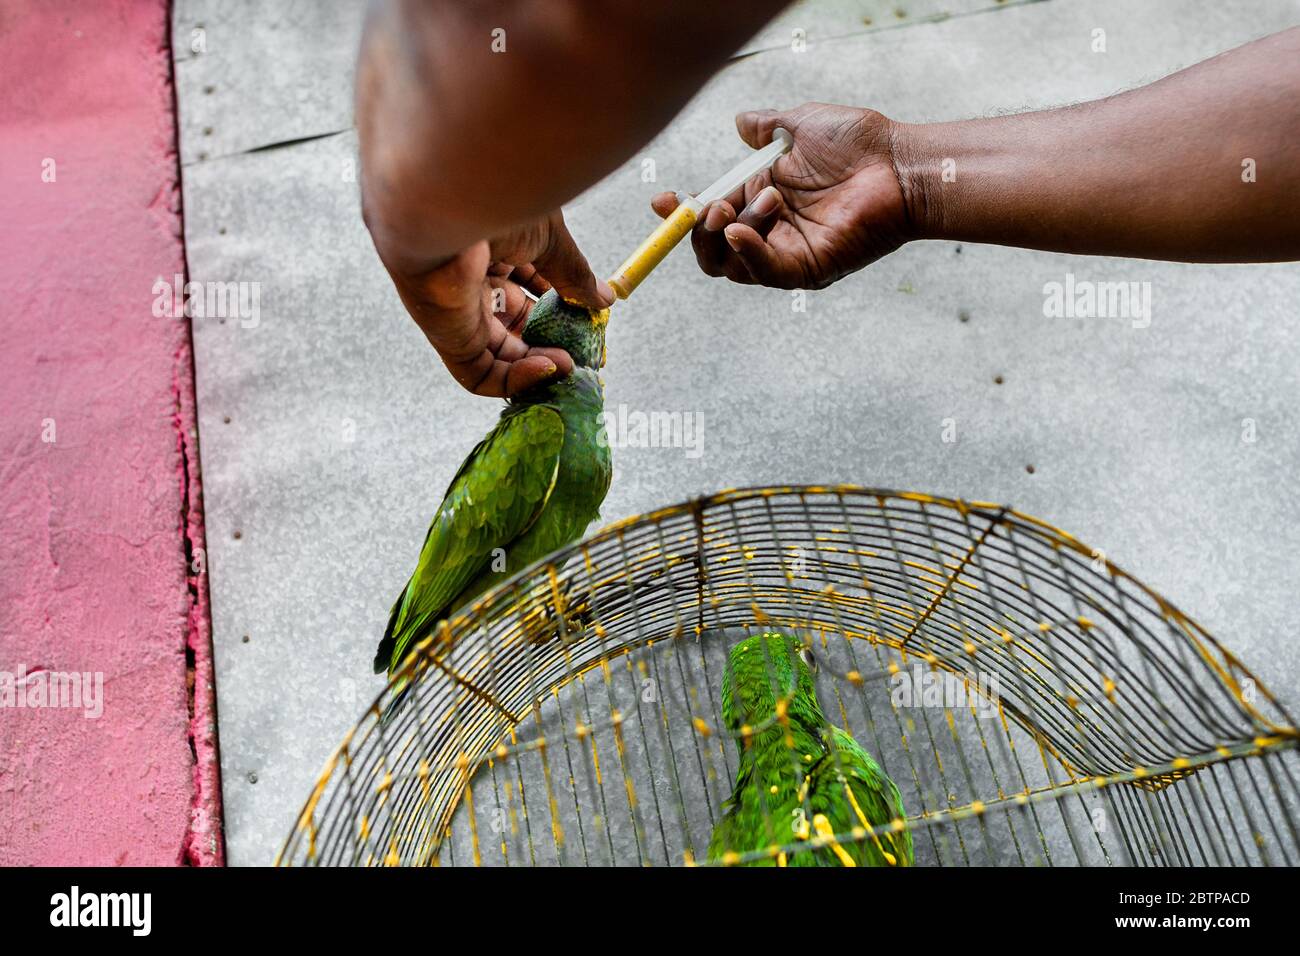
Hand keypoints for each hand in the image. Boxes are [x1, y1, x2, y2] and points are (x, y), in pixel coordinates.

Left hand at [378, 212, 614, 397]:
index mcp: (490, 249)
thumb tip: (603, 301)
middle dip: (552, 342)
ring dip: (538, 365)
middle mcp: (470, 282)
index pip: (527, 287)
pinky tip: (548, 366)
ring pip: (498, 355)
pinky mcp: (448, 337)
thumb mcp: (549, 238)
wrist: (451, 198)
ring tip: (569, 363)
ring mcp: (457, 310)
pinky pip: (479, 373)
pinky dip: (516, 380)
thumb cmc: (496, 202)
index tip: (589, 319)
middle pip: (513, 325)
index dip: (559, 306)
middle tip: (583, 352)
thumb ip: (573, 273)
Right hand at [651, 103, 911, 288]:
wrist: (898, 164)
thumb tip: (740, 122)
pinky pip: (763, 272)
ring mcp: (786, 253)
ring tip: (766, 198)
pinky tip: (740, 230)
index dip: (681, 212)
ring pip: (731, 262)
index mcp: (761, 198)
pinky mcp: (806, 270)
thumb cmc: (859, 144)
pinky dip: (745, 253)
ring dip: (732, 231)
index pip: (709, 215)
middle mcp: (769, 230)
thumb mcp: (799, 126)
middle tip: (715, 204)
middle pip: (711, 249)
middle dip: (699, 228)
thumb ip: (766, 128)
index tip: (662, 200)